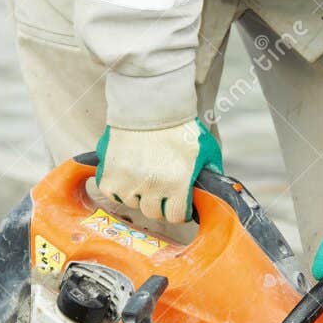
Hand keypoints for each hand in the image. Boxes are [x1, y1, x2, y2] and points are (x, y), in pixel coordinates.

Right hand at [95, 119, 222, 221]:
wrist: (150, 106)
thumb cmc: (179, 126)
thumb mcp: (206, 150)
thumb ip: (210, 173)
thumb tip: (213, 191)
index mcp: (177, 182)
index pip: (176, 216)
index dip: (180, 211)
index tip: (179, 204)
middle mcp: (152, 186)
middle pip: (153, 212)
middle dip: (160, 204)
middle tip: (161, 190)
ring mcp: (128, 181)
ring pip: (133, 204)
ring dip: (139, 195)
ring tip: (145, 178)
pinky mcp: (109, 174)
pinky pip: (112, 194)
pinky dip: (119, 190)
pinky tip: (128, 178)